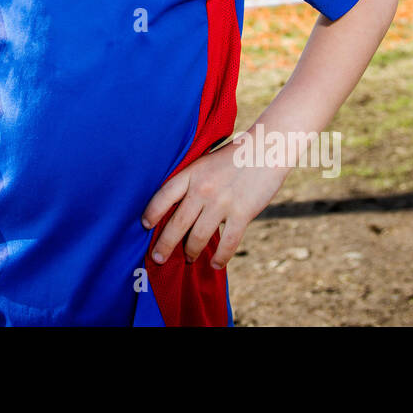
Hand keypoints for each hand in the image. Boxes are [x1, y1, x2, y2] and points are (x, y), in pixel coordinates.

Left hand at [140, 135, 287, 268]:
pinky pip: (227, 242)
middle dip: (164, 244)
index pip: (164, 196)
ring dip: (191, 251)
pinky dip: (220, 257)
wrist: (267, 148)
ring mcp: (222, 202)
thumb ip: (193, 180)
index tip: (145, 225)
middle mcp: (203, 189)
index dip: (152, 212)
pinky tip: (215, 264)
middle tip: (157, 257)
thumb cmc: (236, 155)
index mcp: (192, 173)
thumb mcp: (207, 161)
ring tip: (188, 258)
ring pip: (199, 236)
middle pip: (177, 223)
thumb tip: (180, 205)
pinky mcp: (242, 213)